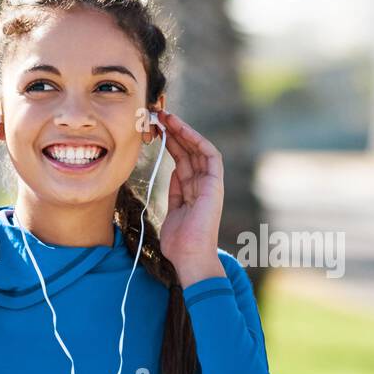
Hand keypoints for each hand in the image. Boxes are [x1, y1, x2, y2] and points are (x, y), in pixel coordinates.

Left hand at [158, 110, 225, 286]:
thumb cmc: (179, 242)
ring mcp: (210, 183)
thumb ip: (174, 192)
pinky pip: (209, 156)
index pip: (183, 161)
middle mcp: (203, 185)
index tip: (158, 131)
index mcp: (192, 192)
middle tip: (160, 116)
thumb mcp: (172, 212)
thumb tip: (172, 173)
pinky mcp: (215, 184)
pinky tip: (183, 130)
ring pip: (197, 150)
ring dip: (183, 132)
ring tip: (167, 117)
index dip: (172, 144)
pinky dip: (197, 141)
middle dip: (176, 133)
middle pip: (190, 152)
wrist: (190, 256)